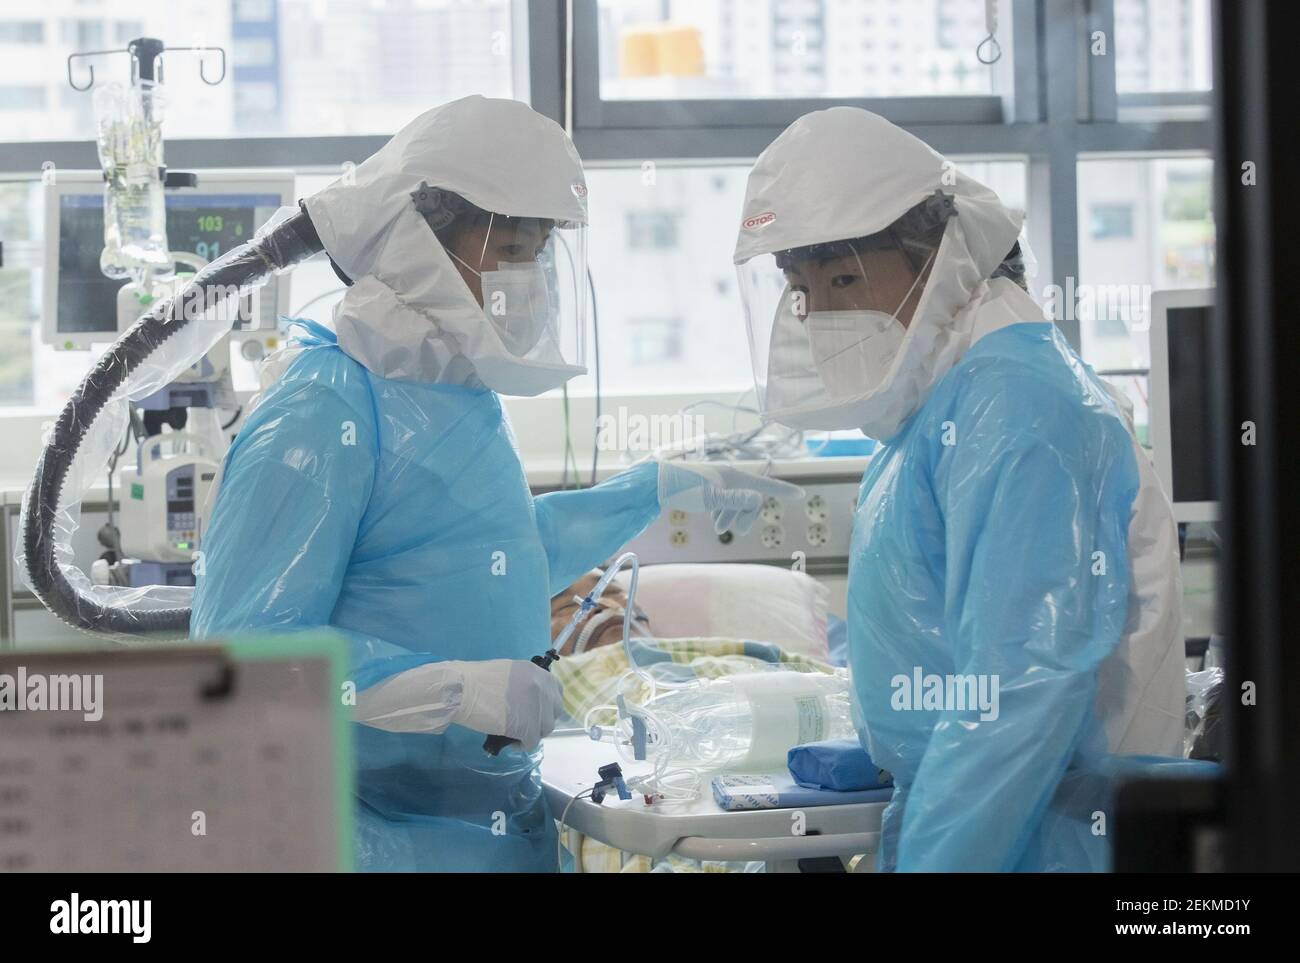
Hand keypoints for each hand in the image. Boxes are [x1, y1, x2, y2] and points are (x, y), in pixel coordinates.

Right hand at [455, 659, 563, 750]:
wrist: (460, 690)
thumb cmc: (476, 680)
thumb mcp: (509, 673)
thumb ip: (525, 684)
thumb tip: (530, 701)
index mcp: (537, 672)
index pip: (556, 692)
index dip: (546, 704)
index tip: (535, 711)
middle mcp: (542, 687)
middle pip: (553, 712)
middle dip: (540, 720)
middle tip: (524, 724)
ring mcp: (537, 707)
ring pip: (545, 729)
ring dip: (532, 733)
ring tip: (515, 734)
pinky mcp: (528, 726)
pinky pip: (532, 742)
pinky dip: (522, 745)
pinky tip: (511, 742)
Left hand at [657, 461, 804, 534]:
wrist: (657, 484)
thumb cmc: (683, 489)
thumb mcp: (711, 498)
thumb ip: (735, 501)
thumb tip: (757, 500)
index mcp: (733, 475)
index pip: (764, 483)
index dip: (783, 491)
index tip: (800, 495)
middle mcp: (728, 476)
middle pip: (749, 498)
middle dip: (745, 515)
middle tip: (734, 531)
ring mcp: (718, 482)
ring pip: (736, 502)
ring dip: (732, 516)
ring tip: (718, 527)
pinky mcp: (707, 488)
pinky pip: (725, 502)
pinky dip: (724, 513)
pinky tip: (714, 520)